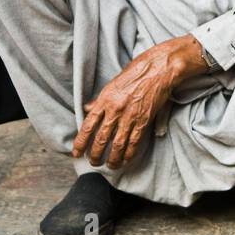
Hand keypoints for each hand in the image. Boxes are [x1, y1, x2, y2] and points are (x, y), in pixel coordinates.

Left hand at [72, 35, 207, 168]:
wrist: (159, 68)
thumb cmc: (136, 72)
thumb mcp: (112, 83)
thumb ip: (100, 99)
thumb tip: (88, 109)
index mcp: (105, 100)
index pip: (87, 127)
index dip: (80, 143)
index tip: (76, 153)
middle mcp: (115, 110)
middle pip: (101, 139)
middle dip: (95, 155)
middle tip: (93, 162)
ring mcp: (130, 116)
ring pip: (117, 144)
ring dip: (112, 159)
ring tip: (109, 166)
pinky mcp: (144, 120)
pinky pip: (134, 142)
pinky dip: (129, 153)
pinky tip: (125, 159)